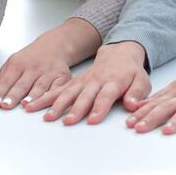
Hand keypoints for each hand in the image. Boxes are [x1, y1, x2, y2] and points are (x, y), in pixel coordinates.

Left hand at [0, 46, 73, 110]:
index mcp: (18, 63)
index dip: (1, 91)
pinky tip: (47, 102)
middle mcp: (33, 67)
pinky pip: (57, 88)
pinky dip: (52, 95)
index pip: (7, 79)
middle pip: (22, 84)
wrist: (53, 47)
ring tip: (25, 105)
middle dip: (14, 95)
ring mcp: (48, 72)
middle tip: (6, 105)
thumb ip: (2, 79)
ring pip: (40, 86)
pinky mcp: (62, 77)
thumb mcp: (13, 63)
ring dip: (32, 96)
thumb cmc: (30, 59)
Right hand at [25, 41, 149, 124]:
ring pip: (67, 93)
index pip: (105, 97)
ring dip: (57, 105)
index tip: (93, 120)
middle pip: (84, 97)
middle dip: (76, 109)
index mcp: (113, 82)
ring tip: (47, 116)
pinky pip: (58, 90)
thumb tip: (132, 105)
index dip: (99, 108)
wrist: (119, 53)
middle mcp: (95, 82)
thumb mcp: (141, 80)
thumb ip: (137, 93)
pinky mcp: (74, 82)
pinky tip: (34, 105)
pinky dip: (46, 98)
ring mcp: (83, 82)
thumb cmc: (131, 71)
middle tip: (68, 122)